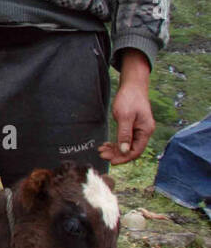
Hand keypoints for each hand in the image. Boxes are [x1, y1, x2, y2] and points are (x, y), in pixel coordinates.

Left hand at [99, 50, 153, 164]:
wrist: (132, 85)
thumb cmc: (129, 99)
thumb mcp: (125, 117)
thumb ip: (125, 134)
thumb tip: (124, 151)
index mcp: (146, 131)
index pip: (136, 151)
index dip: (124, 158)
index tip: (111, 161)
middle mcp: (144, 132)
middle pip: (131, 149)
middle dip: (117, 154)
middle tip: (102, 155)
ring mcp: (138, 129)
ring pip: (126, 145)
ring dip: (114, 149)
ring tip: (101, 150)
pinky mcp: (132, 126)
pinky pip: (125, 139)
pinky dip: (116, 143)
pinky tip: (106, 144)